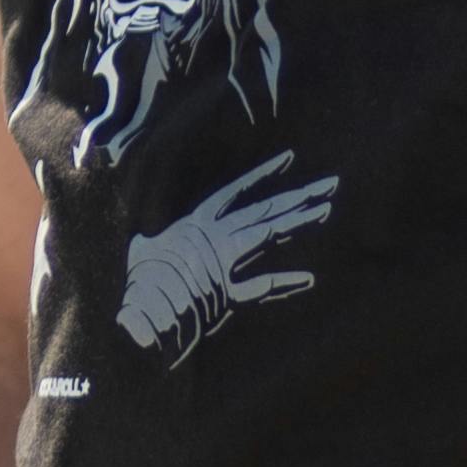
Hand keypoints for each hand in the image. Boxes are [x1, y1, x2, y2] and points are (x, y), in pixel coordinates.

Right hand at [120, 151, 337, 364]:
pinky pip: (259, 286)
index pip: (236, 191)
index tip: (290, 159)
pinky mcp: (226, 292)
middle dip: (298, 196)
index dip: (263, 175)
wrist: (135, 308)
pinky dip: (283, 283)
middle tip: (331, 184)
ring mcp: (224, 262)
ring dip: (298, 222)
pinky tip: (309, 278)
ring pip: (268, 235)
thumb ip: (151, 241)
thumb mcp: (144, 250)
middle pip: (265, 210)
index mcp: (197, 223)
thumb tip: (143, 239)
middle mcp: (216, 236)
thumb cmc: (136, 280)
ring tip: (326, 209)